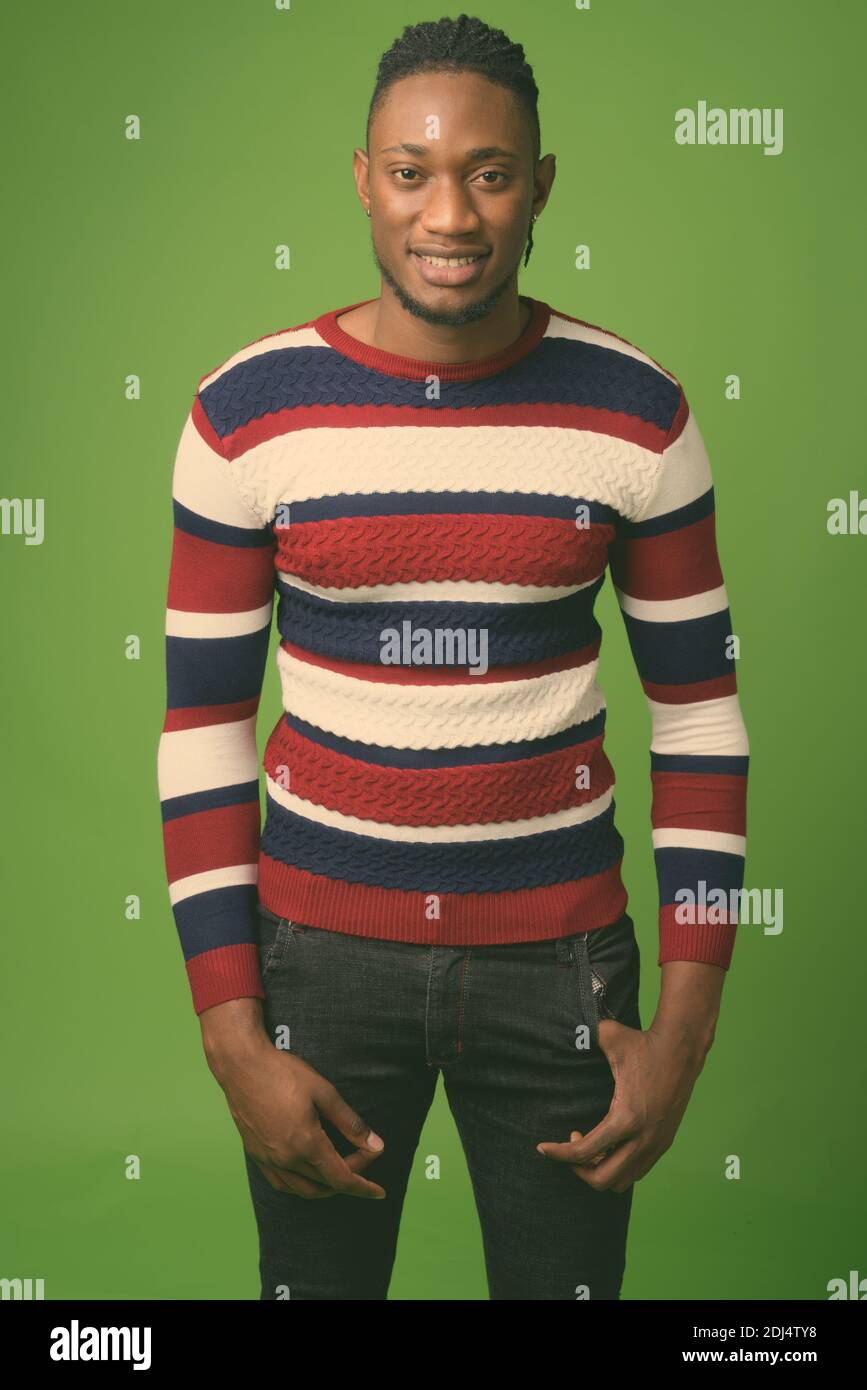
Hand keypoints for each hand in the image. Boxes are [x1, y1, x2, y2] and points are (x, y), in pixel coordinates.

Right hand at [207, 1029, 386, 1200]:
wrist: (241, 1065)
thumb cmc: (283, 1073)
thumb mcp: (324, 1093)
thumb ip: (350, 1123)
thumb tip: (376, 1145)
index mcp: (306, 1144)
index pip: (342, 1179)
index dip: (364, 1188)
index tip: (380, 1192)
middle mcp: (286, 1159)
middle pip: (325, 1183)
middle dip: (350, 1176)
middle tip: (363, 1158)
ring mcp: (268, 1159)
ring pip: (302, 1189)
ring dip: (325, 1188)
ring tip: (341, 1176)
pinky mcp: (256, 1154)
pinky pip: (281, 1183)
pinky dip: (300, 1186)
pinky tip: (308, 1176)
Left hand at [535, 1017, 710, 1192]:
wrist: (682, 1049)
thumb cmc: (643, 1043)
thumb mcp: (610, 1036)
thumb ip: (583, 1034)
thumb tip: (563, 1030)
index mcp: (625, 1118)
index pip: (584, 1152)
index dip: (558, 1154)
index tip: (541, 1148)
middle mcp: (642, 1138)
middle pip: (602, 1179)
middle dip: (578, 1169)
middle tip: (570, 1145)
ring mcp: (656, 1143)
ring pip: (621, 1181)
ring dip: (600, 1170)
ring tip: (589, 1146)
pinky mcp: (663, 1143)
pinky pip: (637, 1172)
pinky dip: (618, 1167)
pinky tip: (608, 1146)